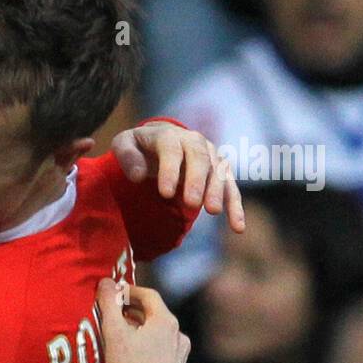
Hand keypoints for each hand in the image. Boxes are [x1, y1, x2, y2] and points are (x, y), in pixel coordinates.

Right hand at [98, 278, 190, 362]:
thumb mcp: (113, 333)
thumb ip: (108, 303)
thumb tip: (105, 282)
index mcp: (167, 322)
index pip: (149, 295)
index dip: (130, 290)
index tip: (115, 292)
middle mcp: (178, 337)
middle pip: (155, 316)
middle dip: (132, 312)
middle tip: (113, 313)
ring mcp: (180, 357)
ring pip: (159, 336)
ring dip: (140, 331)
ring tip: (120, 337)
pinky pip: (161, 353)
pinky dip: (147, 348)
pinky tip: (132, 359)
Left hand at [112, 121, 244, 233]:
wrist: (161, 140)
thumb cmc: (140, 147)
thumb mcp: (124, 144)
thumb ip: (127, 156)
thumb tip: (137, 176)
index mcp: (169, 135)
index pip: (171, 150)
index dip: (170, 170)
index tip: (165, 194)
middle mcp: (194, 142)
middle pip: (200, 158)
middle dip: (197, 181)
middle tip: (191, 204)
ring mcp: (211, 155)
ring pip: (218, 171)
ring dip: (218, 191)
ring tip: (213, 211)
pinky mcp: (220, 171)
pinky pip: (231, 188)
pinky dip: (235, 206)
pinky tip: (237, 227)